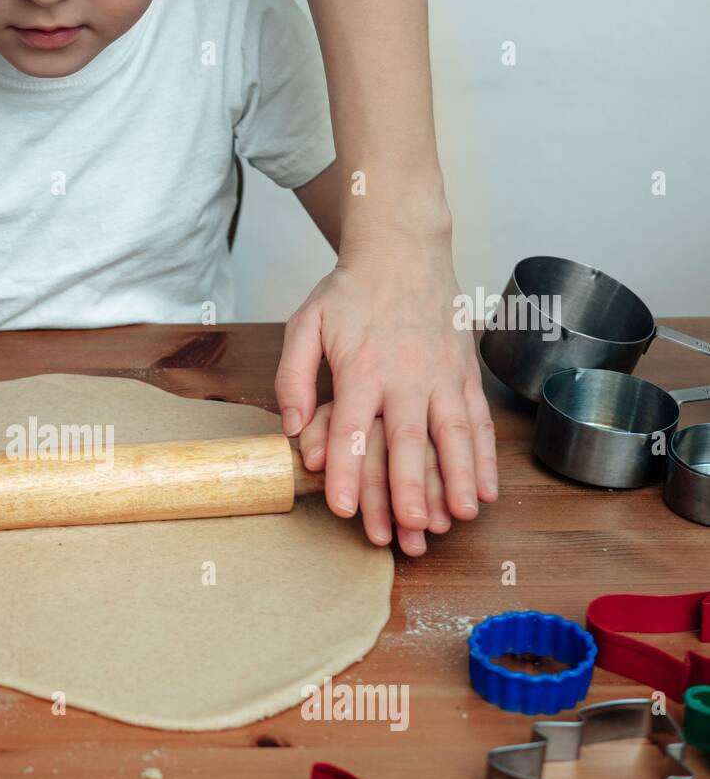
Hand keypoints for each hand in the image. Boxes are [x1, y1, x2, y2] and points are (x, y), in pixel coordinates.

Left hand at [275, 239, 497, 545]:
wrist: (403, 251)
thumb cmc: (349, 293)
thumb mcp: (305, 324)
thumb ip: (293, 376)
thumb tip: (293, 428)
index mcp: (362, 367)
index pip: (350, 428)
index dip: (346, 470)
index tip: (342, 508)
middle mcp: (405, 375)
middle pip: (407, 439)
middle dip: (410, 486)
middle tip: (412, 527)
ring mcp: (441, 375)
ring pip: (453, 433)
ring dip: (458, 478)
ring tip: (460, 517)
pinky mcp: (464, 375)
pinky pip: (478, 421)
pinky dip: (486, 457)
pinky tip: (486, 490)